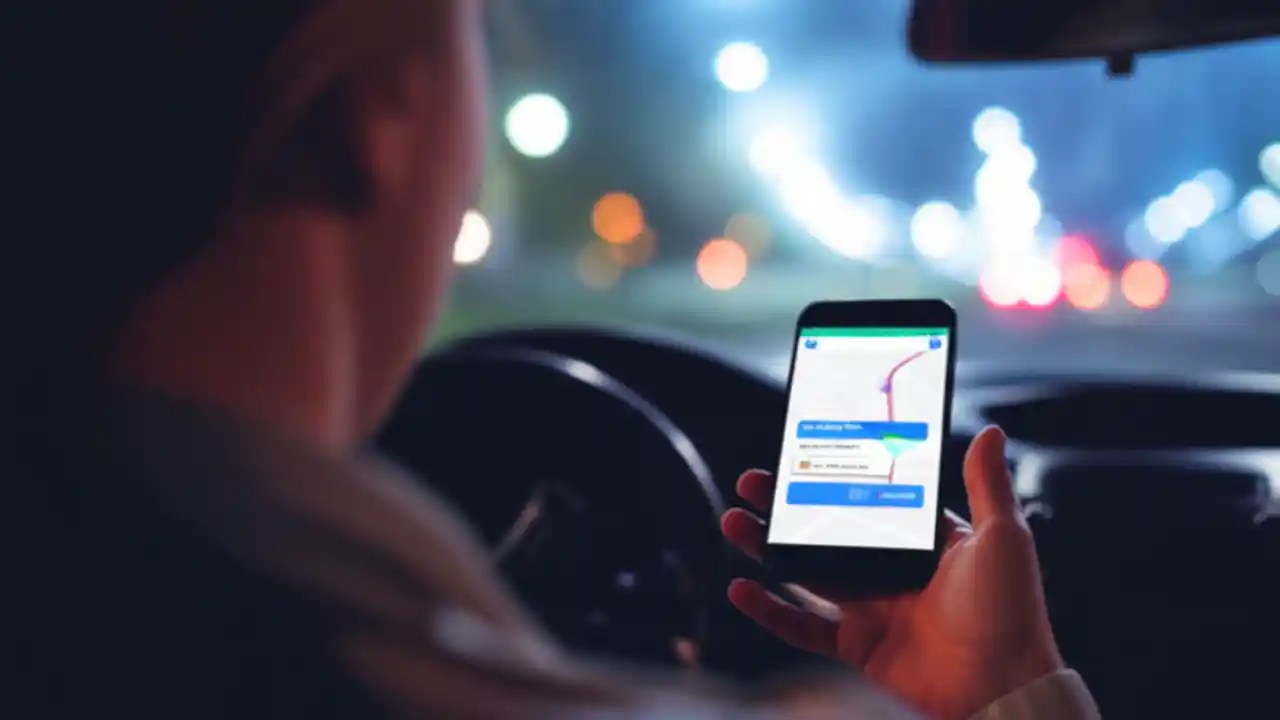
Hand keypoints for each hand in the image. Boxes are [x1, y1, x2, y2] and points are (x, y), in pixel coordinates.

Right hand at [721, 426, 1062, 719]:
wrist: (999, 690)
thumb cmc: (1010, 613)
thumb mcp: (1001, 537)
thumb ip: (987, 484)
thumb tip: (991, 432)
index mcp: (925, 543)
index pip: (870, 501)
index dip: (834, 478)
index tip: (804, 454)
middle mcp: (894, 574)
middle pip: (827, 532)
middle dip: (786, 507)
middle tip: (753, 483)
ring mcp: (872, 611)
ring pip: (805, 572)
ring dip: (767, 548)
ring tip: (733, 521)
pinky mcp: (855, 648)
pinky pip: (801, 626)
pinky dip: (769, 610)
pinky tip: (742, 588)